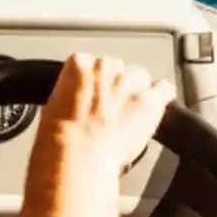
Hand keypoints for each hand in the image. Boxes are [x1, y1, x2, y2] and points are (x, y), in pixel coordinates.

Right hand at [37, 53, 176, 170]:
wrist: (78, 154)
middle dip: (115, 84)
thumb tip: (74, 105)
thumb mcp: (52, 108)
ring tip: (132, 110)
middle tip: (110, 106)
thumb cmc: (59, 139)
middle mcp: (105, 69)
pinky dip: (162, 95)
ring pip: (139, 76)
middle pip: (116, 66)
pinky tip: (161, 101)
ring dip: (136, 90)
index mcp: (78, 66)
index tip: (92, 94)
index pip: (88, 62)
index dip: (92, 81)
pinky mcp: (149, 101)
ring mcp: (129, 83)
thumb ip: (70, 96)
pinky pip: (164, 88)